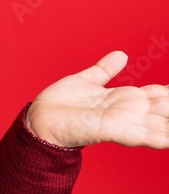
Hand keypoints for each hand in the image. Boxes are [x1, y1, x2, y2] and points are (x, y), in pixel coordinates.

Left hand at [26, 50, 168, 148]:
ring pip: (160, 124)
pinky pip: (137, 134)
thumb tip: (120, 55)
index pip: (162, 96)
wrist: (38, 120)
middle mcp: (129, 112)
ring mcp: (121, 122)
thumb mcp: (86, 81)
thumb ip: (105, 70)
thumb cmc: (61, 105)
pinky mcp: (108, 130)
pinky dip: (156, 136)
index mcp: (126, 99)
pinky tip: (168, 139)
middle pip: (167, 110)